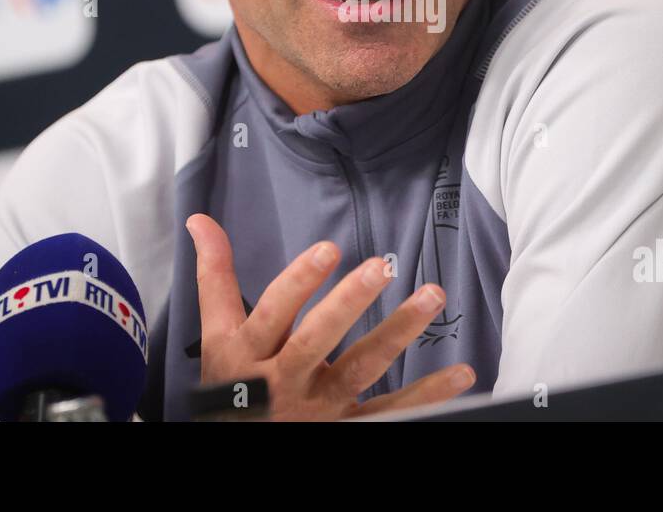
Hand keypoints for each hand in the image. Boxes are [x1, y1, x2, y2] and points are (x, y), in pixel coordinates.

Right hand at [186, 213, 475, 420]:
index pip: (273, 313)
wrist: (238, 444)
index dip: (298, 282)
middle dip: (345, 304)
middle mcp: (283, 381)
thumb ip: (216, 277)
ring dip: (396, 332)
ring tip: (430, 296)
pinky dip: (428, 395)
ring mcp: (319, 407)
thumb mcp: (217, 335)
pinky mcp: (347, 427)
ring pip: (359, 368)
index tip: (328, 248)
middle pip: (315, 340)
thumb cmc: (231, 386)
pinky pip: (391, 412)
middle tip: (379, 267)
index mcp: (248, 354)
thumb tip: (200, 220)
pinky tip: (462, 373)